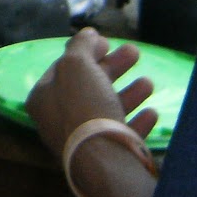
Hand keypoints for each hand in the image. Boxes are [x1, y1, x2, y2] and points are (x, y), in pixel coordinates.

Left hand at [24, 28, 156, 159]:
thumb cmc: (84, 107)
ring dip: (128, 93)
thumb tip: (87, 34)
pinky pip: (122, 135)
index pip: (62, 68)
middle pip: (88, 87)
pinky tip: (153, 113)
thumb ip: (80, 46)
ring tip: (149, 82)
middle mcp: (58, 120)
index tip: (106, 42)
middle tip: (134, 53)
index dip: (84, 51)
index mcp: (43, 98)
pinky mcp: (106, 158)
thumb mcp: (76, 66)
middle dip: (112, 68)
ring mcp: (82, 141)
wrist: (104, 162)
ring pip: (107, 110)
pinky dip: (137, 122)